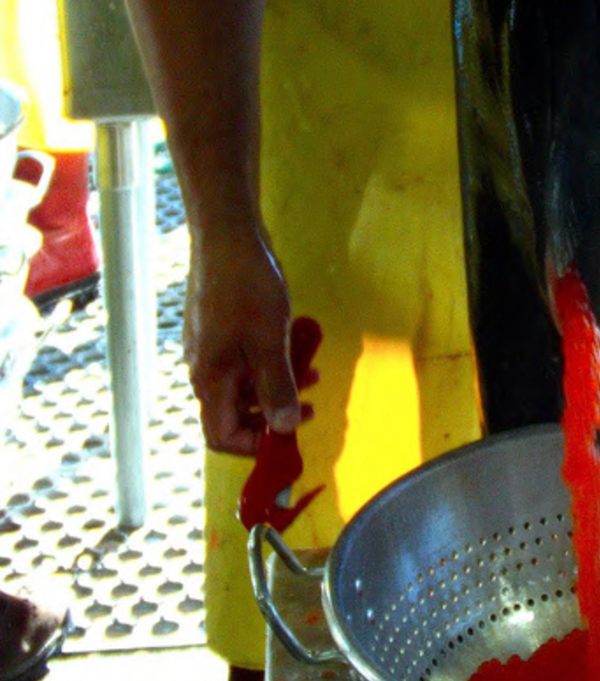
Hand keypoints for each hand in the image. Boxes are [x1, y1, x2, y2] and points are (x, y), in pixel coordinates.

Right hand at [182, 224, 303, 454]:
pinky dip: (272, 362)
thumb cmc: (246, 287)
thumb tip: (285, 428)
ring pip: (246, 384)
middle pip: (236, 412)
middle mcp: (205, 369)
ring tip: (314, 375)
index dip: (254, 446)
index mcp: (209, 379)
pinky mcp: (223, 329)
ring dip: (279, 385)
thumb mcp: (269, 343)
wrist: (228, 234)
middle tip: (311, 406)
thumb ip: (277, 389)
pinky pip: (248, 359)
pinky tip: (298, 347)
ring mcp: (213, 348)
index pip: (222, 436)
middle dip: (274, 413)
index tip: (289, 437)